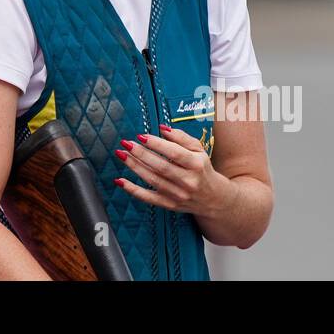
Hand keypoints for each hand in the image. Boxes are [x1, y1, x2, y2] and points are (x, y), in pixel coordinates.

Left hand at [114, 125, 228, 215]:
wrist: (213, 199)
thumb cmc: (202, 169)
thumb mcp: (198, 150)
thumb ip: (181, 137)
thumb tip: (162, 128)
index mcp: (196, 165)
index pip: (175, 153)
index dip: (157, 144)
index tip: (141, 136)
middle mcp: (188, 181)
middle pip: (161, 167)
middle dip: (141, 154)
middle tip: (126, 143)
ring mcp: (178, 195)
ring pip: (153, 180)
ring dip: (134, 167)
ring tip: (122, 154)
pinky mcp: (169, 205)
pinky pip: (148, 198)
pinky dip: (133, 190)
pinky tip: (120, 180)